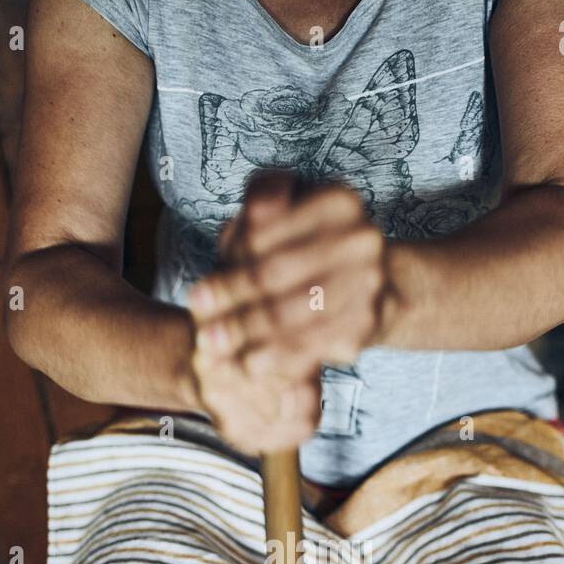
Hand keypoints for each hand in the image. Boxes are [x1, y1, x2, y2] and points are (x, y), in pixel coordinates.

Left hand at [188, 169, 396, 453]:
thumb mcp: (277, 214)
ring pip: (289, 313)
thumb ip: (260, 201)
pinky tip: (248, 363)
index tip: (195, 293)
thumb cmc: (303, 247)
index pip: (264, 234)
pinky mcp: (366, 324)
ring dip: (244, 332)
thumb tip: (254, 209)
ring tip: (211, 344)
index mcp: (338, 201)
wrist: (363, 288)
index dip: (224, 266)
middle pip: (274, 274)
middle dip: (230, 300)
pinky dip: (275, 357)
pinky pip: (311, 345)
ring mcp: (368, 284)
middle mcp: (361, 239)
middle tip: (196, 324)